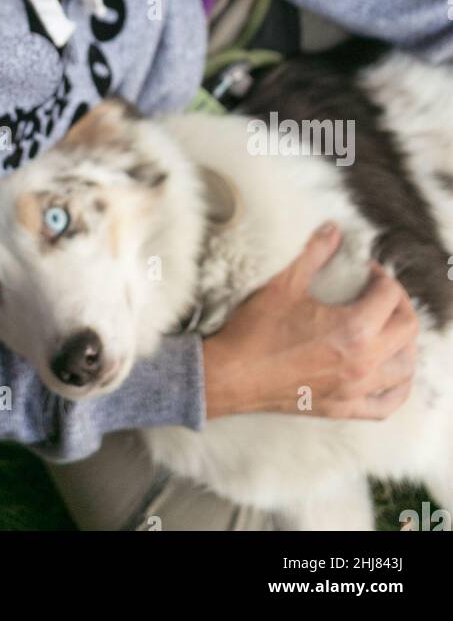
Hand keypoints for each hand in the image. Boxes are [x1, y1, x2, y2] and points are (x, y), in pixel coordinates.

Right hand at [201, 222, 418, 419]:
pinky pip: (387, 404)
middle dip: (399, 304)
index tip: (366, 272)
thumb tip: (333, 230)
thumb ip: (314, 252)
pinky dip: (397, 388)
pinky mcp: (343, 408)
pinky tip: (390, 373)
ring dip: (404, 344)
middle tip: (380, 293)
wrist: (231, 375)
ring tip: (388, 327)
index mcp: (352, 329)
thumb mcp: (284, 283)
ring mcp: (355, 390)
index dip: (382, 277)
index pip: (390, 296)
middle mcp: (362, 362)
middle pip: (407, 330)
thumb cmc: (255, 330)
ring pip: (404, 369)